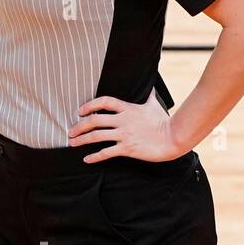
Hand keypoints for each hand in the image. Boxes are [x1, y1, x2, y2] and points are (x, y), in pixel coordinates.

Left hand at [68, 88, 184, 161]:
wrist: (173, 137)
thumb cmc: (164, 121)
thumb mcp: (154, 105)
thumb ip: (148, 95)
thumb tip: (150, 85)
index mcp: (128, 108)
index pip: (104, 102)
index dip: (90, 105)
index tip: (80, 111)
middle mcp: (123, 121)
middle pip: (95, 120)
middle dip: (80, 125)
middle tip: (70, 131)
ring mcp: (124, 135)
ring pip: (97, 136)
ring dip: (82, 139)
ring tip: (72, 143)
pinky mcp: (127, 149)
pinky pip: (106, 152)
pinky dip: (94, 156)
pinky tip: (86, 159)